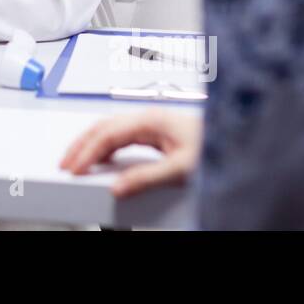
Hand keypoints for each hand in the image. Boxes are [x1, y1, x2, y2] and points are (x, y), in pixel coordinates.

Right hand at [59, 109, 202, 197]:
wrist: (238, 137)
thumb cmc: (215, 146)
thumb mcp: (181, 167)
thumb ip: (147, 177)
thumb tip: (117, 187)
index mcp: (151, 119)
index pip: (107, 133)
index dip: (86, 151)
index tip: (73, 168)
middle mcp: (149, 117)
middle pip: (103, 126)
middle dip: (81, 144)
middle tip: (65, 164)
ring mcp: (151, 123)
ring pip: (110, 130)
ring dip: (91, 145)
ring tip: (76, 161)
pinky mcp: (156, 132)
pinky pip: (121, 136)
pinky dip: (105, 147)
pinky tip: (101, 158)